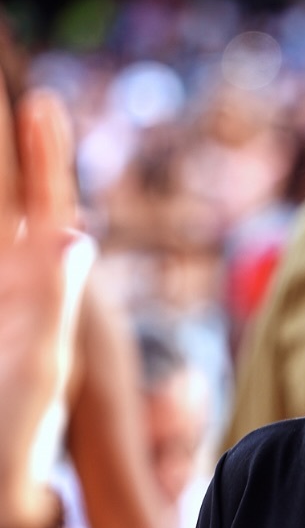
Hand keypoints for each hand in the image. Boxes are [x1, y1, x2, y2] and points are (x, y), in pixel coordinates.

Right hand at [0, 87, 75, 524]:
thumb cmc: (22, 428)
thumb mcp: (44, 359)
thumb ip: (52, 295)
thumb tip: (74, 232)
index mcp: (36, 280)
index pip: (43, 202)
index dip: (42, 152)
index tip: (40, 98)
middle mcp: (7, 277)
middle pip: (0, 194)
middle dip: (0, 143)